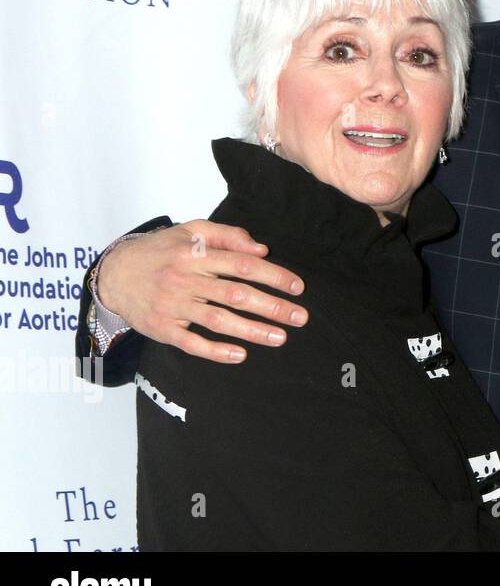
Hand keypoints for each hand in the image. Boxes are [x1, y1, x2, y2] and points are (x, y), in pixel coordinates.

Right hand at [96, 219, 307, 362]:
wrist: (113, 274)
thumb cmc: (160, 251)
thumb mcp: (191, 230)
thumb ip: (228, 235)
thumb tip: (261, 250)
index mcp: (196, 254)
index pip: (243, 265)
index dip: (273, 276)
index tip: (297, 287)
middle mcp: (185, 279)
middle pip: (236, 294)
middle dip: (272, 307)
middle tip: (300, 317)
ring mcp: (173, 306)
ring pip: (218, 320)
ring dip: (253, 331)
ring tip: (280, 337)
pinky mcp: (161, 328)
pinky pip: (191, 343)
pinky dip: (216, 351)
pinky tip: (240, 355)